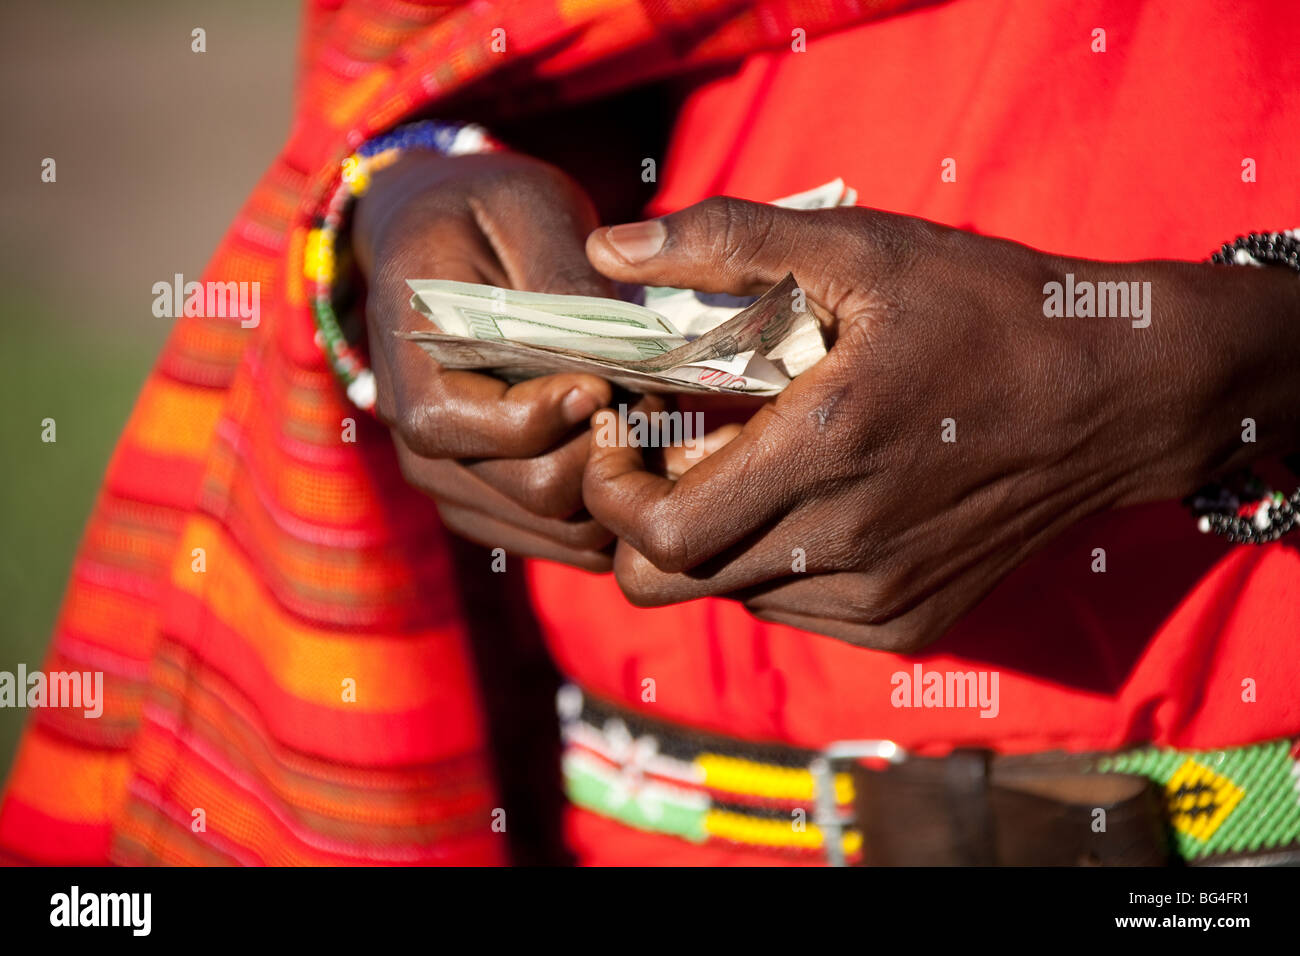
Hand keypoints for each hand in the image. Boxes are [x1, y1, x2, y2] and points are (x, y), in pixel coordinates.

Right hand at [354, 151, 616, 570]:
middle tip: (650, 398)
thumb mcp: (524, 209)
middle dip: (610, 448)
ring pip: (558, 529)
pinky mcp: (487, 502)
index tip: (610, 373)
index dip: (568, 410)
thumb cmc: (484, 209)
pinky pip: (560, 541)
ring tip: (644, 421)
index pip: (493, 431)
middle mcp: (420, 443)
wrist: (443, 235)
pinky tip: (632, 455)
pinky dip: (608, 513)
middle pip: (539, 491)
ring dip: (618, 485)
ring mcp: (452, 482)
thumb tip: (615, 361)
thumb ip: (562, 283)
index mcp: (413, 368)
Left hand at [581, 198, 1299, 648]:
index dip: (611, 489)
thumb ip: (726, 241)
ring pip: (727, 595)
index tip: (623, 425)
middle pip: (670, 583)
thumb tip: (608, 247)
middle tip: (667, 445)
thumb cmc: (987, 310)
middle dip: (638, 518)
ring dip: (710, 534)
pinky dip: (771, 562)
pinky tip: (811, 498)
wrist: (1118, 395)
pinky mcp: (908, 625)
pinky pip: (791, 610)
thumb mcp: (862, 248)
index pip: (659, 534)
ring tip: (752, 459)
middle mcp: (847, 546)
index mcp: (826, 451)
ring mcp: (880, 598)